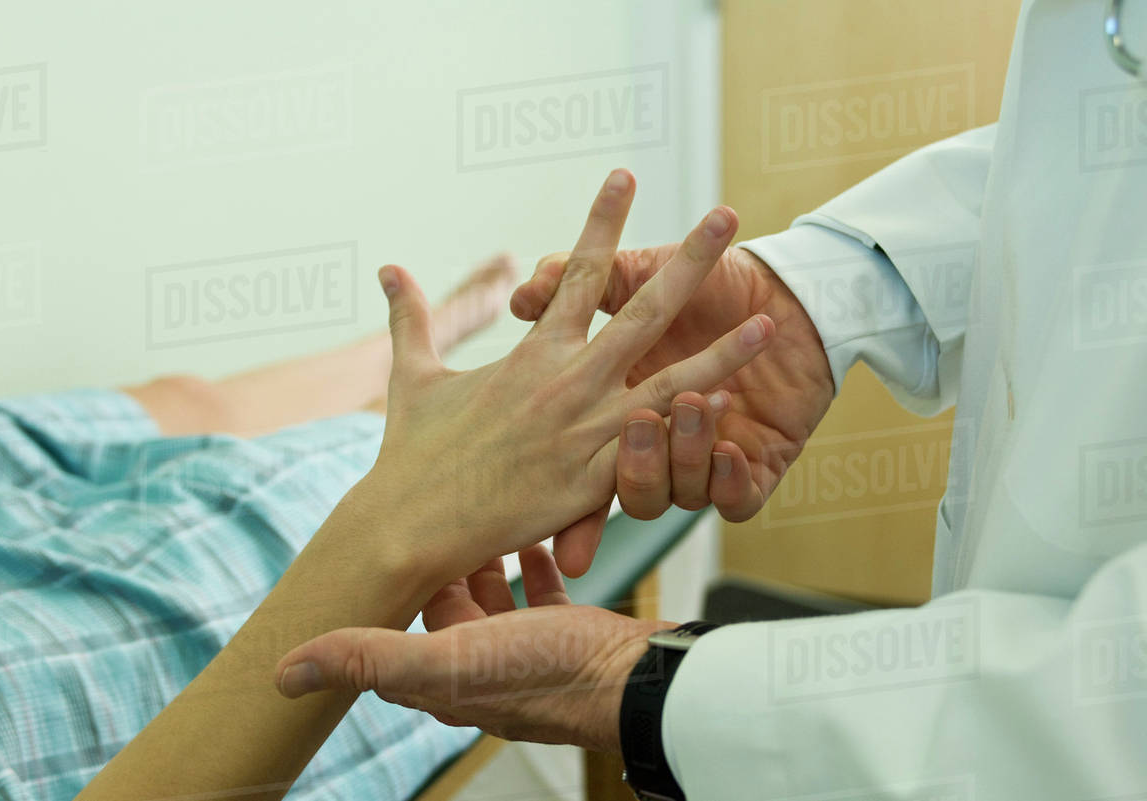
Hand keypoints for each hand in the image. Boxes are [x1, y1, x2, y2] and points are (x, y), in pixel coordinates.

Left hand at [275, 543, 662, 752]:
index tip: (390, 530)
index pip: (396, 621)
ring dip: (486, 558)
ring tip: (487, 513)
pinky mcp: (567, 638)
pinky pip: (541, 596)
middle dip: (441, 559)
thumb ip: (371, 660)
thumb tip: (283, 673)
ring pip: (491, 598)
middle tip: (443, 503)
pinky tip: (540, 540)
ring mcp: (524, 653)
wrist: (638, 682)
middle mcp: (478, 666)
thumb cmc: (551, 672)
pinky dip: (535, 567)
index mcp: (441, 674)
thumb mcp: (453, 659)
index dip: (393, 578)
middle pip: (444, 605)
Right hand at [354, 170, 774, 586]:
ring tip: (767, 324)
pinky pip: (655, 457)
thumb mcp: (412, 375)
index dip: (601, 221)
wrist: (407, 524)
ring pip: (669, 386)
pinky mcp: (593, 484)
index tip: (625, 175)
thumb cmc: (411, 452)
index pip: (575, 273)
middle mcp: (566, 383)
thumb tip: (386, 267)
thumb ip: (411, 317)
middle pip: (640, 311)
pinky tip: (730, 418)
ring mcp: (585, 433)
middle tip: (725, 215)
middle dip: (686, 261)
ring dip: (722, 355)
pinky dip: (693, 441)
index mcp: (531, 354)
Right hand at [513, 243, 833, 573]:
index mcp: (616, 400)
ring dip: (681, 453)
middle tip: (638, 425)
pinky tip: (729, 449)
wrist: (798, 285)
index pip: (575, 449)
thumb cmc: (711, 276)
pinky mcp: (752, 467)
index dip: (546, 464)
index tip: (529, 485)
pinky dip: (728, 481)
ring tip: (692, 404)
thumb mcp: (630, 270)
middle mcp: (652, 435)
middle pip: (629, 475)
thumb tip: (522, 295)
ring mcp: (700, 454)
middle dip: (635, 464)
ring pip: (676, 490)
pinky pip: (733, 500)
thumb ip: (570, 274)